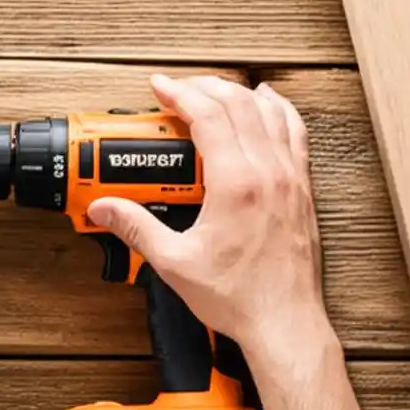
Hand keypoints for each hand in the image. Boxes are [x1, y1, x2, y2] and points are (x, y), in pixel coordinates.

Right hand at [86, 74, 329, 360]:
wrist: (284, 322)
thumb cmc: (239, 297)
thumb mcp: (174, 263)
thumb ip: (136, 227)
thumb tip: (105, 208)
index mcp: (236, 184)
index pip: (208, 116)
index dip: (180, 94)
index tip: (161, 88)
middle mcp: (268, 173)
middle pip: (238, 104)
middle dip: (205, 88)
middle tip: (180, 89)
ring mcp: (291, 179)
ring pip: (270, 112)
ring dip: (240, 93)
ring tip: (217, 90)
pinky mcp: (303, 190)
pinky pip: (295, 132)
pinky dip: (279, 110)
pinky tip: (269, 106)